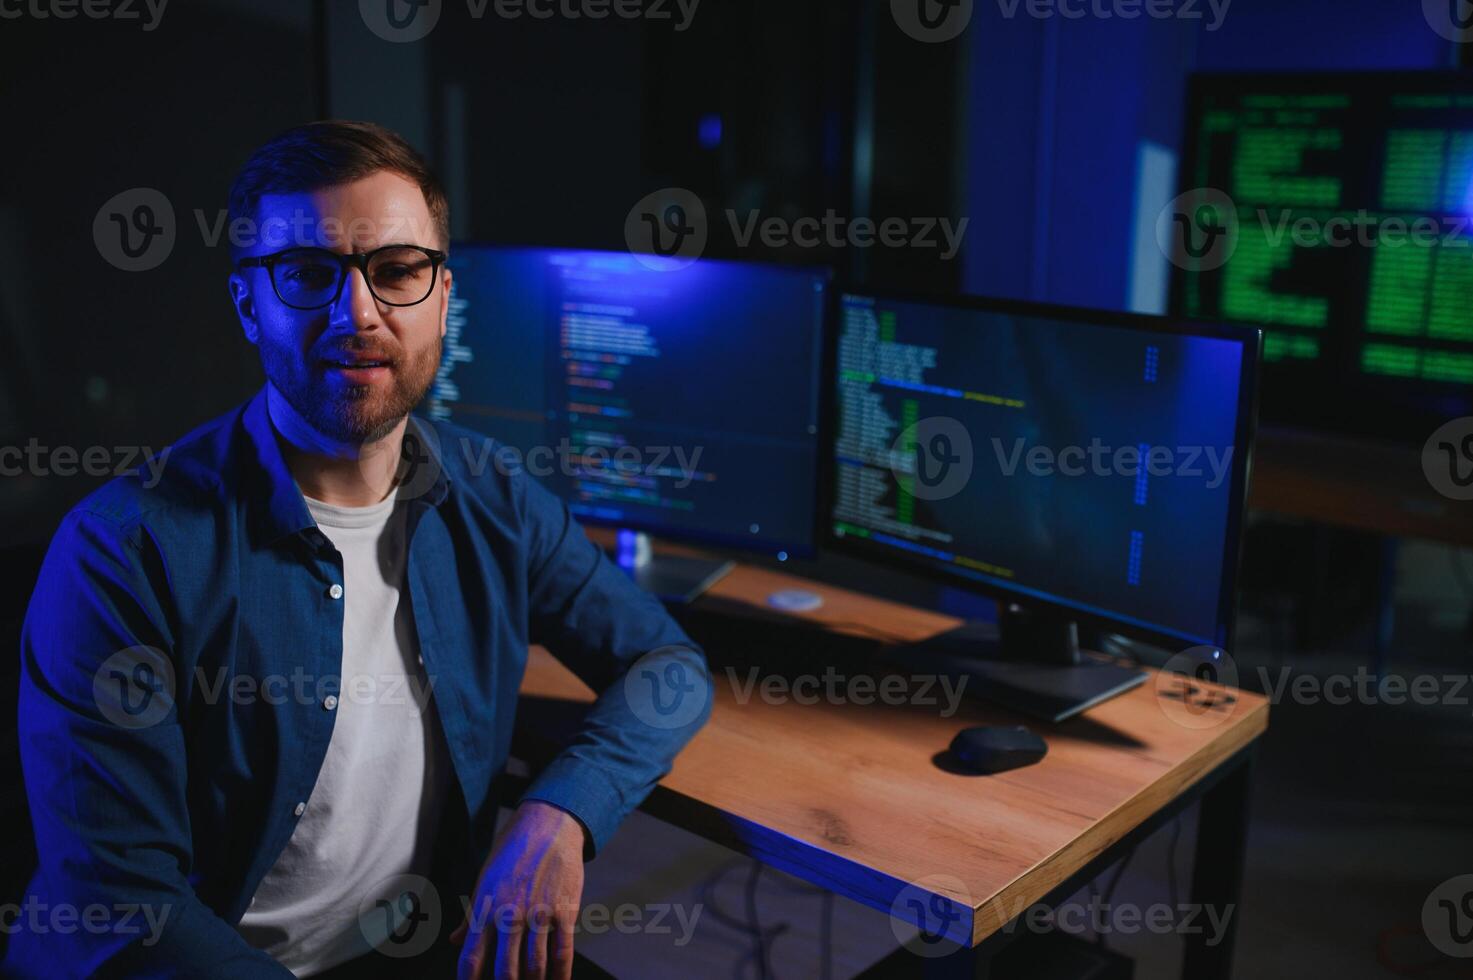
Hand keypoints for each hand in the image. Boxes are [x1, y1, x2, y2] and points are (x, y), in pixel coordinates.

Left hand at [451, 800, 587, 979]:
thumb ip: (470, 914)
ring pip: (535, 966)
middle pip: (505, 971)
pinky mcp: (564, 911)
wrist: (548, 824)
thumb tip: (455, 940)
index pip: (471, 958)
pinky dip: (560, 974)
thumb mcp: (485, 878)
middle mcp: (510, 915)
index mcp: (486, 908)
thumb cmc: (513, 850)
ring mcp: (539, 914)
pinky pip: (563, 952)